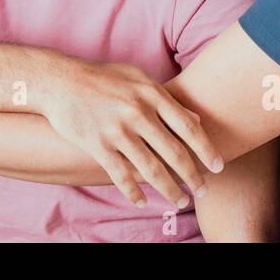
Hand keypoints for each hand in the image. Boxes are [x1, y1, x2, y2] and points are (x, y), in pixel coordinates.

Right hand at [38, 57, 223, 208]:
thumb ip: (167, 100)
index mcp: (151, 93)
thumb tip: (197, 122)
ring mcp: (117, 130)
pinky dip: (134, 192)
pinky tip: (142, 201)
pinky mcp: (97, 145)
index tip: (219, 167)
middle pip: (174, 152)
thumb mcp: (138, 79)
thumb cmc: (103, 78)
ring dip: (169, 190)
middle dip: (193, 176)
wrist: (60, 80)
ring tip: (179, 200)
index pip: (189, 128)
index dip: (207, 150)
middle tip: (202, 190)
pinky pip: (121, 176)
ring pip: (151, 169)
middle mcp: (137, 112)